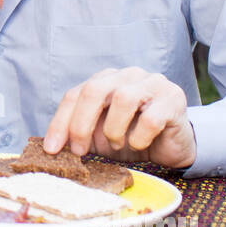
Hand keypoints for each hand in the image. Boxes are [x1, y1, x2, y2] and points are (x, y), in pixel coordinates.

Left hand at [43, 67, 195, 168]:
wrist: (173, 145)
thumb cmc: (134, 137)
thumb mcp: (101, 137)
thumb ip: (81, 134)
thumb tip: (52, 146)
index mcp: (107, 80)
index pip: (76, 94)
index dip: (60, 122)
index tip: (52, 149)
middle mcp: (128, 75)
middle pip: (95, 90)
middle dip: (81, 124)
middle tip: (79, 151)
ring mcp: (153, 83)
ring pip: (123, 99)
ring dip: (113, 130)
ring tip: (117, 145)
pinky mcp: (173, 98)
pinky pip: (150, 119)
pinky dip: (138, 138)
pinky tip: (139, 144)